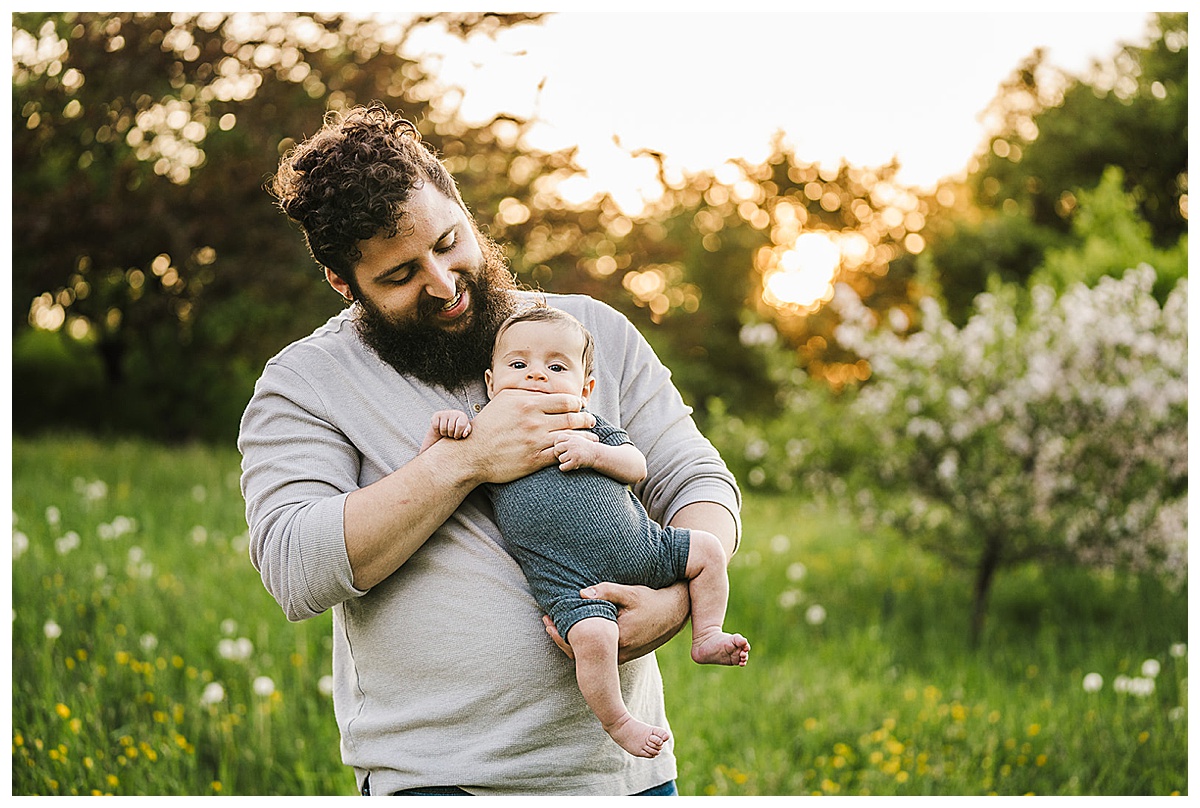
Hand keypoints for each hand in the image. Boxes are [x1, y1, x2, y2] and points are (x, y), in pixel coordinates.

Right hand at [432, 409, 471, 439]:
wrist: (447, 424)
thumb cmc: (458, 428)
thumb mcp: (464, 430)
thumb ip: (466, 432)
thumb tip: (464, 434)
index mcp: (462, 416)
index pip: (460, 426)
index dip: (458, 434)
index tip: (457, 436)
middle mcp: (454, 412)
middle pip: (451, 429)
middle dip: (450, 435)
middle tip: (451, 434)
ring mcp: (445, 413)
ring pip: (443, 429)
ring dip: (444, 434)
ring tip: (447, 432)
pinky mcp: (436, 415)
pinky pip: (435, 426)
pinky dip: (437, 431)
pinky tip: (440, 430)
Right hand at [465, 389, 594, 483]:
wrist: (471, 453)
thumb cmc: (487, 425)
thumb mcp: (505, 400)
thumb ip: (527, 394)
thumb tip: (545, 389)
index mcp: (528, 403)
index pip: (565, 400)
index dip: (577, 403)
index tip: (580, 405)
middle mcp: (534, 421)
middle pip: (573, 418)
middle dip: (586, 419)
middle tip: (590, 420)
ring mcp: (535, 441)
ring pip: (571, 437)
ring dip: (586, 436)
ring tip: (592, 437)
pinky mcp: (534, 460)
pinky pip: (561, 454)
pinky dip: (573, 452)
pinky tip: (578, 451)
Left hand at [542, 581, 689, 663]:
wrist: (677, 612)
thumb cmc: (652, 600)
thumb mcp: (630, 593)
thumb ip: (606, 591)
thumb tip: (581, 592)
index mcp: (618, 640)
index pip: (580, 646)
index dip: (560, 635)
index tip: (547, 620)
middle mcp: (620, 654)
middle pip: (582, 654)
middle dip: (562, 638)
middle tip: (546, 621)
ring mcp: (623, 657)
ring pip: (591, 656)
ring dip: (573, 642)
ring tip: (556, 624)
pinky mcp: (626, 655)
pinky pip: (601, 654)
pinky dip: (587, 644)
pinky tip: (576, 629)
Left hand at [553, 430, 600, 471]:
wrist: (597, 454)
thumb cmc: (583, 446)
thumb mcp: (575, 437)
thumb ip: (564, 436)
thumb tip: (546, 437)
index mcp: (571, 436)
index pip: (556, 440)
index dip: (558, 446)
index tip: (563, 449)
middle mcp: (572, 443)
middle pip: (556, 449)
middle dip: (558, 454)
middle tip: (565, 456)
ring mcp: (574, 452)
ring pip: (560, 458)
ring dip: (564, 462)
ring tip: (571, 460)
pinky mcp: (576, 461)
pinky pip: (563, 467)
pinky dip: (564, 468)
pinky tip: (570, 466)